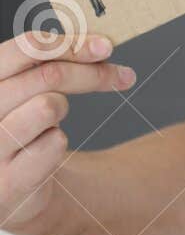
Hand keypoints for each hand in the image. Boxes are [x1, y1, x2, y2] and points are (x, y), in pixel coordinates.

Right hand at [0, 32, 134, 234]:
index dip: (71, 44)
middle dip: (93, 74)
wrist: (4, 189)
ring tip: (48, 120)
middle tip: (123, 76)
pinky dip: (57, 143)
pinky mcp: (7, 181)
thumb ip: (47, 67)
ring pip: (49, 105)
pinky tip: (39, 153)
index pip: (26, 48)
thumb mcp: (23, 91)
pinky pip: (54, 144)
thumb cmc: (19, 128)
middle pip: (49, 75)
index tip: (105, 47)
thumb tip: (99, 46)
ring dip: (61, 109)